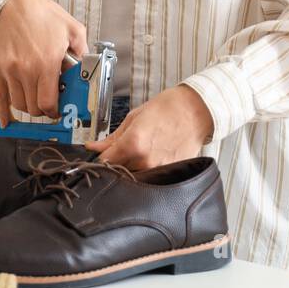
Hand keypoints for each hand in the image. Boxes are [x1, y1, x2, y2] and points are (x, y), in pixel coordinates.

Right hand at [0, 0, 87, 124]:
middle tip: (48, 103)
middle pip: (33, 108)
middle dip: (43, 109)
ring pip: (18, 104)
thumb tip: (85, 69)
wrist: (13, 2)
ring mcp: (8, 70)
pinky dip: (3, 112)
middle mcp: (26, 70)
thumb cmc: (41, 13)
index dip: (55, 112)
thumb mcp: (73, 29)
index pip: (49, 103)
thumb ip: (82, 52)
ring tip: (33, 99)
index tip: (58, 110)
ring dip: (27, 107)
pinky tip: (7, 120)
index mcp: (46, 62)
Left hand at [85, 85, 215, 170]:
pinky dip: (145, 172)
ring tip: (137, 155)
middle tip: (116, 156)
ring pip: (133, 178)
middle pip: (117, 173)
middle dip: (113, 167)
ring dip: (129, 170)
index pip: (104, 163)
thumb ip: (112, 137)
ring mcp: (158, 170)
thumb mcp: (134, 117)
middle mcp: (144, 161)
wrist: (197, 111)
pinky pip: (150, 178)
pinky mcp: (170, 174)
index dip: (97, 162)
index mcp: (132, 143)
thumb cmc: (167, 109)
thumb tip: (92, 147)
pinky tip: (150, 159)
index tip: (95, 160)